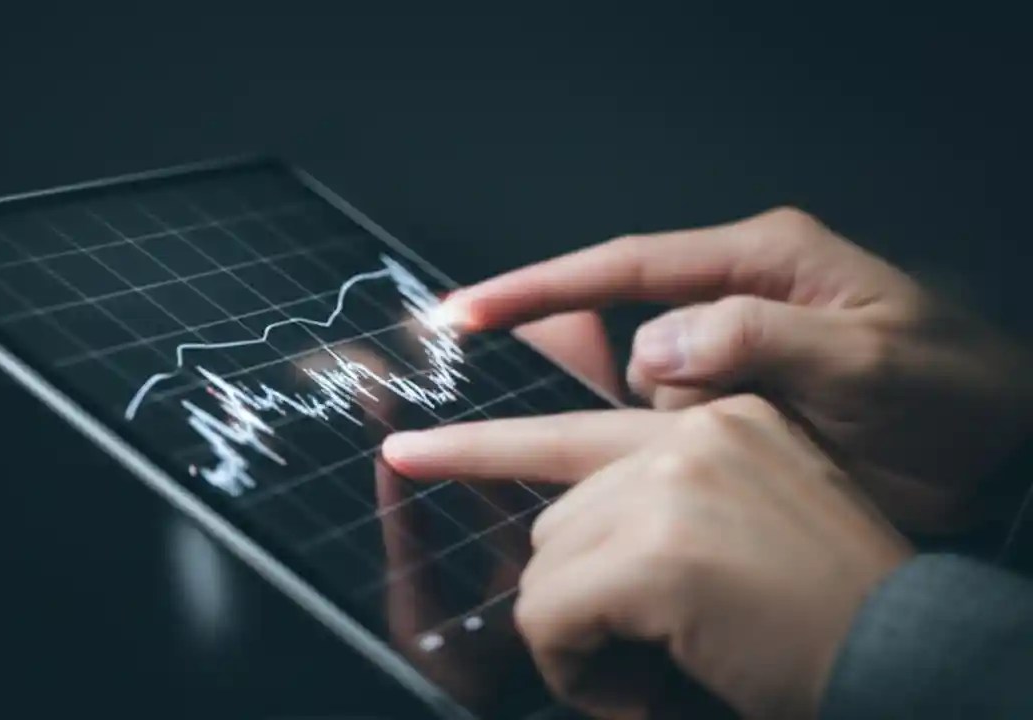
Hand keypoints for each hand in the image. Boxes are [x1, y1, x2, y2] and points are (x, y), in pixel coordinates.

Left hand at [382, 395, 911, 718]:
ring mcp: (673, 482)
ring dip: (583, 633)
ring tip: (651, 670)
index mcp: (719, 416)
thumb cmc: (828, 612)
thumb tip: (555, 522)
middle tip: (637, 650)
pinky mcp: (656, 551)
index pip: (573, 423)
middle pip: (556, 514)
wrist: (913, 658)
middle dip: (577, 591)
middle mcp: (694, 429)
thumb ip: (661, 500)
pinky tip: (640, 690)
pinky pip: (551, 616)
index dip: (481, 448)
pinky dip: (578, 671)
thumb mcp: (750, 523)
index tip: (406, 451)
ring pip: (548, 567)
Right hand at [442, 207, 1032, 532]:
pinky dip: (671, 452)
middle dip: (632, 383)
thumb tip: (654, 346)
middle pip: (630, 334)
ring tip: (771, 442)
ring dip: (670, 432)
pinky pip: (673, 421)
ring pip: (648, 392)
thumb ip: (762, 339)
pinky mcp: (736, 405)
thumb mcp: (871, 361)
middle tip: (684, 409)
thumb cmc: (953, 395)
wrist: (1000, 459)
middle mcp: (736, 299)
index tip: (466, 311)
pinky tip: (725, 463)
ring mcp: (734, 355)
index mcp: (765, 261)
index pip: (629, 266)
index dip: (540, 288)